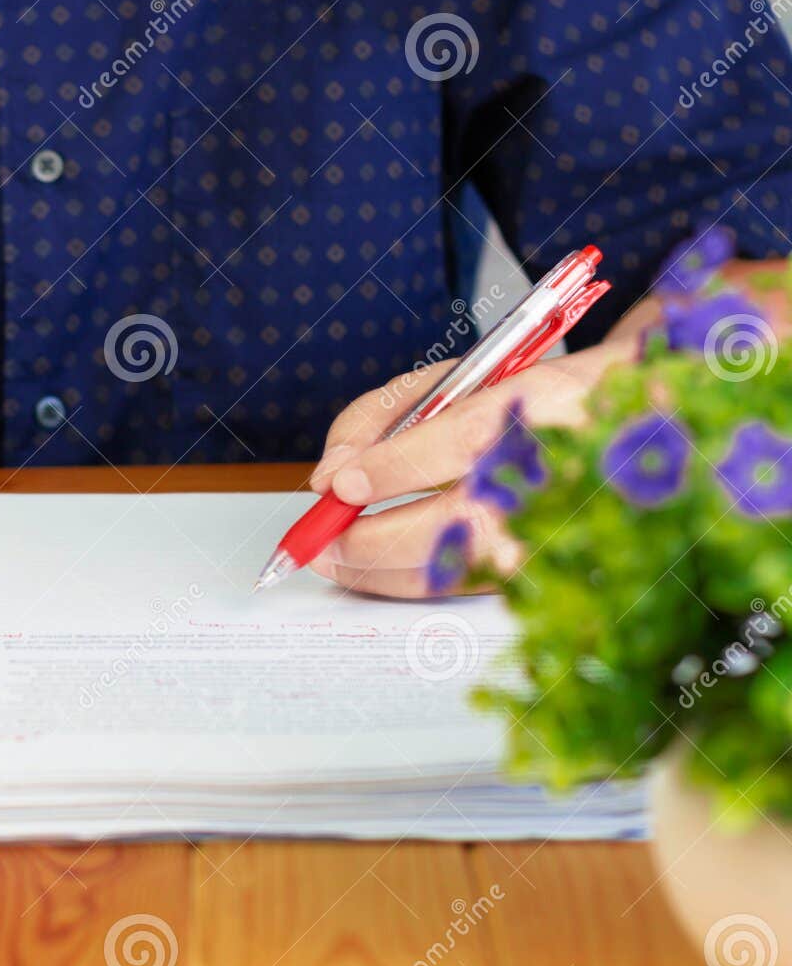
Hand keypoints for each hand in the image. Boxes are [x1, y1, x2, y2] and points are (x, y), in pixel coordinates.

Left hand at [305, 336, 639, 596]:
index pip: (458, 445)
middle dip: (368, 541)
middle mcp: (558, 476)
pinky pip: (468, 588)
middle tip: (318, 541)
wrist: (648, 423)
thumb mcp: (465, 376)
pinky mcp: (554, 571)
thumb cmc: (539, 397)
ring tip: (336, 561)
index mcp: (545, 409)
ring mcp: (560, 534)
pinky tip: (377, 572)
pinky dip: (412, 583)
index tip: (336, 483)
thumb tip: (332, 471)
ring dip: (381, 573)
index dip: (389, 468)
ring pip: (458, 571)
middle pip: (453, 525)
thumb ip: (387, 414)